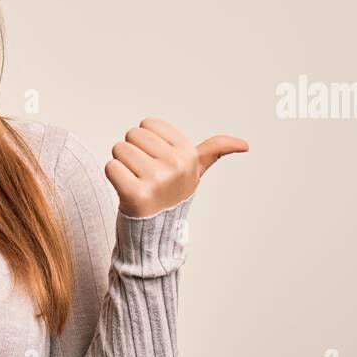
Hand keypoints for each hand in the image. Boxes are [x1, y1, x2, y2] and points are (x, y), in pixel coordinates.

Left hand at [104, 117, 248, 217]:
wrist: (156, 233)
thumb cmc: (172, 194)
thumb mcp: (196, 171)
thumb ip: (214, 151)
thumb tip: (245, 145)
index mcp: (188, 154)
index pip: (148, 123)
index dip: (146, 141)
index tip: (155, 161)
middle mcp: (176, 165)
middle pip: (132, 134)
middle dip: (132, 152)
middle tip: (143, 173)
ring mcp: (157, 180)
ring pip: (119, 149)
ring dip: (121, 165)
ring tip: (135, 181)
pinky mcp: (136, 194)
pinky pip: (111, 167)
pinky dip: (113, 177)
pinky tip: (126, 190)